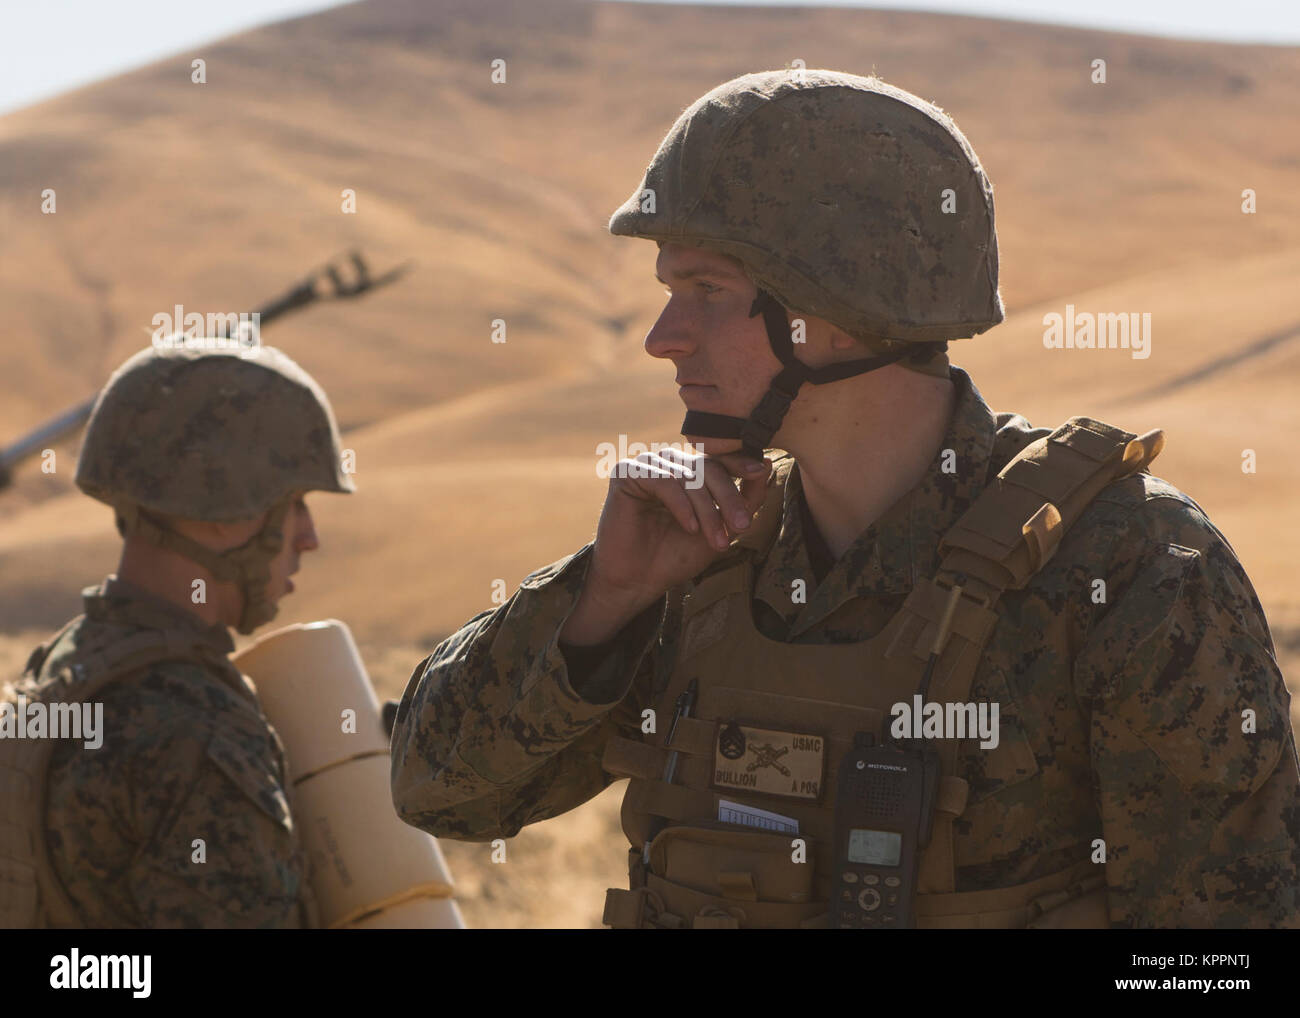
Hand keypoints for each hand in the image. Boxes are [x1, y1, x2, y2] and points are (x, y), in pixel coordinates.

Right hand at [560, 448, 771, 645]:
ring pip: (688, 475)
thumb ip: (744, 499)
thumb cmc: (676, 556)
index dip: (740, 463)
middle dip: (728, 498)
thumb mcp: (721, 528)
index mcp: (688, 470)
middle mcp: (667, 462)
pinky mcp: (626, 473)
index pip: (719, 459)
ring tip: (716, 541)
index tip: (760, 472)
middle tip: (742, 526)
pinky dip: (681, 505)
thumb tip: (766, 465)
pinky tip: (689, 528)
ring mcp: (646, 465)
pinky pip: (663, 480)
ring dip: (707, 510)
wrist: (637, 582)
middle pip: (708, 467)